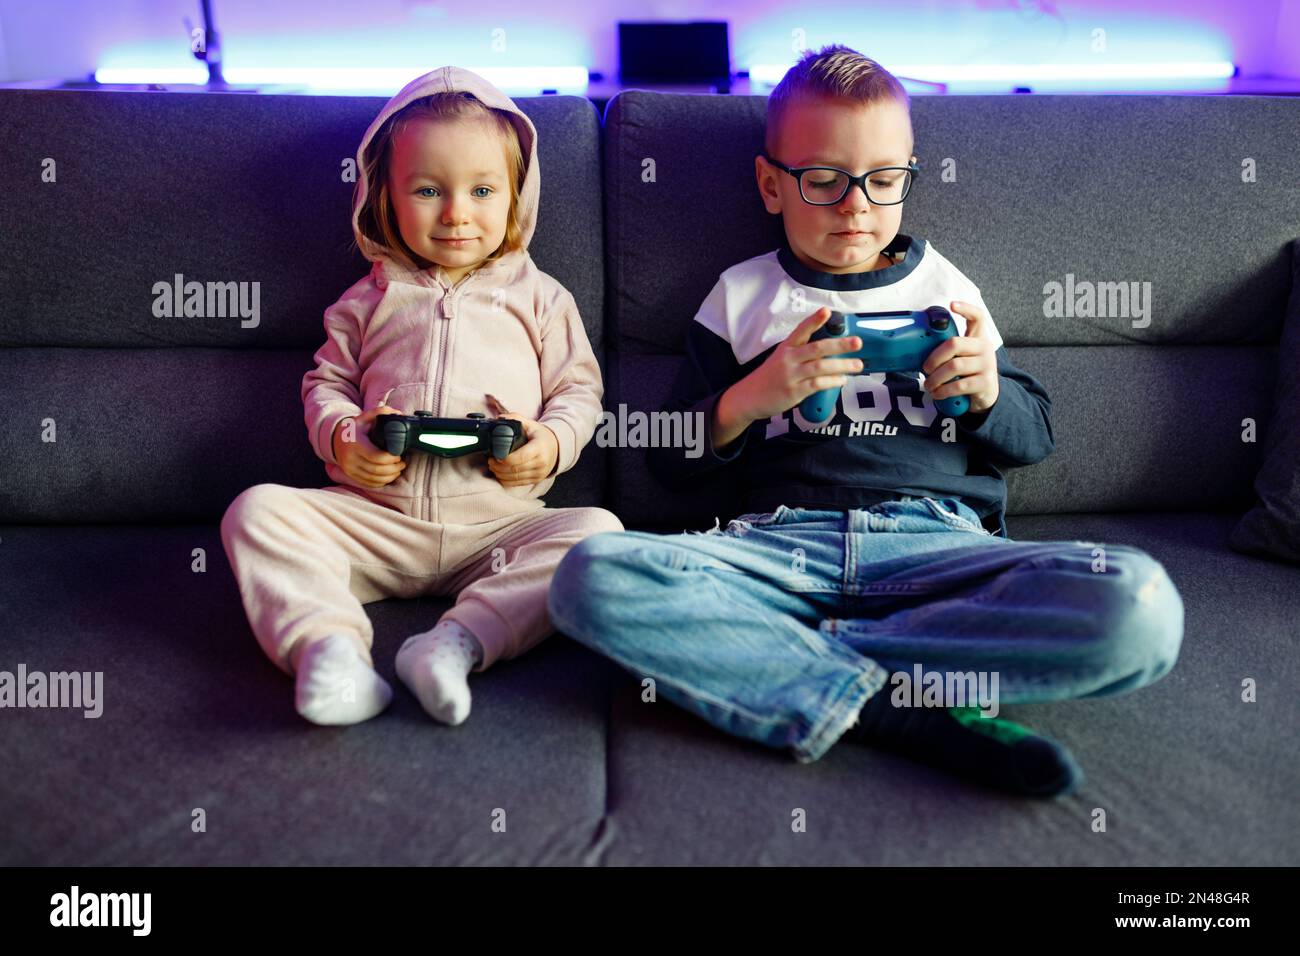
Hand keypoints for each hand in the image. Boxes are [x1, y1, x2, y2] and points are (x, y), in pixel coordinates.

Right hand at [332, 404, 407, 488]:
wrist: (335, 439)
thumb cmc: (354, 429)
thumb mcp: (364, 417)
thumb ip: (380, 412)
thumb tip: (397, 413)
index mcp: (355, 443)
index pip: (376, 457)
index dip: (391, 458)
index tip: (399, 455)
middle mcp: (350, 457)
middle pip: (376, 470)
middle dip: (393, 469)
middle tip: (402, 463)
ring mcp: (349, 468)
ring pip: (373, 479)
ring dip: (389, 476)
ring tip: (398, 470)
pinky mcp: (350, 475)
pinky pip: (368, 483)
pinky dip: (381, 482)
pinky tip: (388, 477)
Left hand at [484, 394, 558, 486]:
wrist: (556, 447)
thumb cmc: (541, 436)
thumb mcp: (531, 424)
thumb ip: (515, 418)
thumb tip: (500, 418)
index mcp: (539, 447)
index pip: (520, 457)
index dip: (505, 459)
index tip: (495, 456)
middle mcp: (541, 462)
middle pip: (515, 469)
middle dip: (499, 467)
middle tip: (490, 461)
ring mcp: (539, 473)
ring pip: (515, 478)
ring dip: (500, 474)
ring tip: (493, 467)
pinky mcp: (536, 479)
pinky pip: (518, 483)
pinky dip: (506, 480)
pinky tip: (500, 474)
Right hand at [719, 307, 864, 429]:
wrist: (749, 398)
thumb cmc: (768, 378)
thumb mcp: (780, 359)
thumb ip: (800, 354)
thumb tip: (827, 352)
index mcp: (785, 348)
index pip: (801, 330)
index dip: (814, 320)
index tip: (827, 311)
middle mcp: (788, 359)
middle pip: (817, 348)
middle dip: (839, 344)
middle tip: (857, 342)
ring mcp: (791, 375)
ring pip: (821, 367)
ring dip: (842, 365)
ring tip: (857, 365)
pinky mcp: (794, 391)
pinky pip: (817, 384)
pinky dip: (832, 381)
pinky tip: (842, 380)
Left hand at [920, 300, 999, 414]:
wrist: (987, 394)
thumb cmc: (968, 372)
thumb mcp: (962, 357)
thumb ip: (948, 351)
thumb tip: (918, 350)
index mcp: (978, 337)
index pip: (977, 316)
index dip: (966, 308)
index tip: (951, 304)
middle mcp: (984, 347)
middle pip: (955, 343)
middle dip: (934, 357)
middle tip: (925, 368)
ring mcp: (987, 364)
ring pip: (955, 366)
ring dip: (936, 378)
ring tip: (929, 385)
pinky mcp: (986, 382)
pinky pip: (959, 385)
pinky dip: (944, 390)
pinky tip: (937, 393)